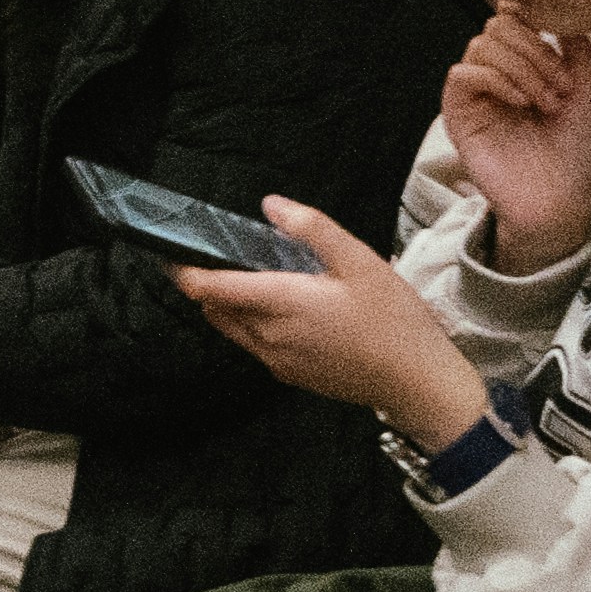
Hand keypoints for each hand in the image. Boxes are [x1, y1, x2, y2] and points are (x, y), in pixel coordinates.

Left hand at [177, 202, 491, 443]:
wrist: (419, 385)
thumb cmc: (394, 321)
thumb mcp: (361, 262)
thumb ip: (313, 229)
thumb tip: (271, 206)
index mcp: (280, 304)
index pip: (209, 289)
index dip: (184, 271)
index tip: (170, 252)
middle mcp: (269, 337)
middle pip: (215, 309)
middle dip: (207, 285)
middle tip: (216, 257)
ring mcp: (279, 361)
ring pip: (232, 330)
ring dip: (228, 305)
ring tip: (250, 278)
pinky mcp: (292, 376)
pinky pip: (255, 346)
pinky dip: (250, 325)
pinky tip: (283, 310)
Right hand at [441, 11, 590, 274]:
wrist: (563, 200)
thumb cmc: (574, 155)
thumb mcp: (586, 94)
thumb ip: (577, 53)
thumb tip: (567, 17)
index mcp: (522, 69)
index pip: (514, 20)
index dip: (540, 29)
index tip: (566, 64)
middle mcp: (495, 77)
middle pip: (496, 25)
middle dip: (534, 49)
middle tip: (560, 87)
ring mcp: (476, 95)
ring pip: (480, 45)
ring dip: (522, 68)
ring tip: (546, 101)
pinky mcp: (458, 116)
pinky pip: (461, 74)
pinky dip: (495, 78)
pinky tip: (520, 101)